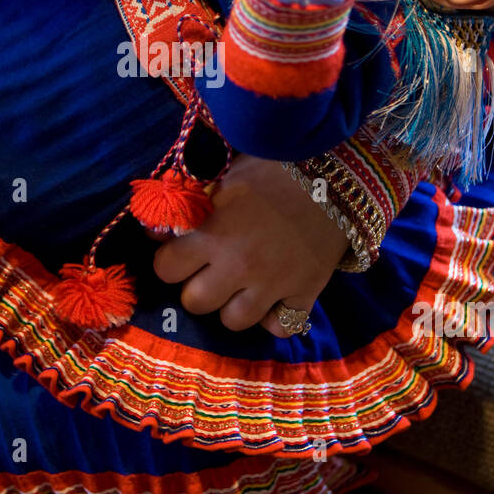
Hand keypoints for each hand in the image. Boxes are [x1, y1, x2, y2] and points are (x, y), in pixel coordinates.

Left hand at [152, 154, 348, 336]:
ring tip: (242, 284)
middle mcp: (237, 266)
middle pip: (194, 302)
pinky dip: (276, 316)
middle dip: (197, 286)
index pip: (165, 268)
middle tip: (211, 269)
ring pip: (232, 321)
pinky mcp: (305, 294)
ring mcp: (273, 285)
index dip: (170, 259)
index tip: (182, 251)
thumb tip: (154, 227)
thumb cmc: (276, 166)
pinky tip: (275, 297)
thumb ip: (190, 203)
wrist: (339, 174)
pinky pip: (281, 327)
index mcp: (213, 233)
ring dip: (233, 304)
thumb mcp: (226, 176)